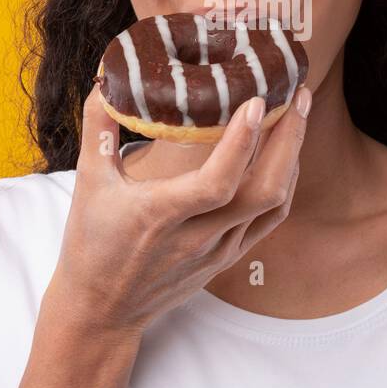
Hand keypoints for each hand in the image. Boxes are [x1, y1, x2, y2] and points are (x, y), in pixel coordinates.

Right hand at [48, 82, 309, 333]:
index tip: (257, 102)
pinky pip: (270, 217)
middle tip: (300, 95)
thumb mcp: (86, 184)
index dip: (242, 143)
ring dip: (292, 156)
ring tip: (298, 113)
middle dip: (290, 140)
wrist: (103, 310)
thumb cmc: (92, 245)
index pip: (217, 183)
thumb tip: (106, 78)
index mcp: (162, 215)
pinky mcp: (229, 257)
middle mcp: (198, 236)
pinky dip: (284, 182)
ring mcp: (219, 250)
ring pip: (275, 203)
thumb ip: (99, 128)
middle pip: (265, 192)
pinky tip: (285, 154)